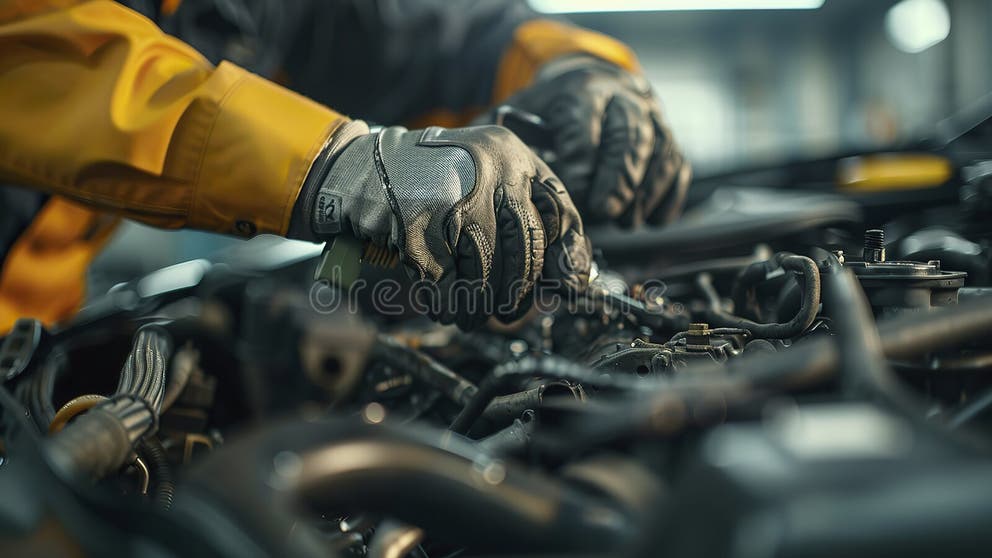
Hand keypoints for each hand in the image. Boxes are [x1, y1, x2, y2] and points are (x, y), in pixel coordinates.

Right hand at [304, 123, 590, 328]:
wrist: (361, 168)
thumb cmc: (431, 183)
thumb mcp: (486, 177)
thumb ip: (524, 216)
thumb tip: (569, 280)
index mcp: (512, 154)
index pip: (561, 210)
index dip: (568, 255)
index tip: (567, 288)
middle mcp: (490, 168)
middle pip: (525, 246)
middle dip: (519, 290)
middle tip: (509, 311)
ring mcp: (453, 194)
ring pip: (487, 269)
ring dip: (481, 305)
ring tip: (472, 317)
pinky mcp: (419, 223)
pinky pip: (446, 281)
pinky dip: (448, 303)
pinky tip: (444, 308)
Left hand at [481, 57, 690, 227]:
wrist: (589, 85)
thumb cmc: (548, 113)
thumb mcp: (518, 114)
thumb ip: (500, 141)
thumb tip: (476, 170)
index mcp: (581, 91)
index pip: (585, 123)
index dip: (582, 158)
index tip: (574, 190)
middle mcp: (622, 99)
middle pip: (631, 135)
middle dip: (619, 177)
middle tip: (607, 212)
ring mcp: (651, 118)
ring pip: (661, 150)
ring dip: (646, 190)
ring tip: (627, 222)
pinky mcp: (667, 139)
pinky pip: (677, 165)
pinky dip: (668, 194)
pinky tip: (652, 218)